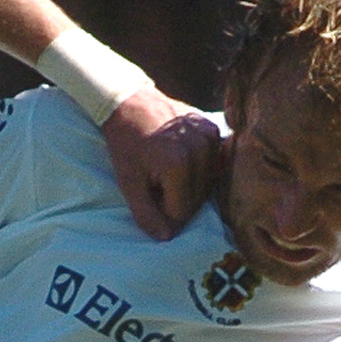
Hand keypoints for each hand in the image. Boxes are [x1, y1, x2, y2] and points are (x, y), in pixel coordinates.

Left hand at [100, 87, 225, 240]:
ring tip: (166, 170)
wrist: (131, 103)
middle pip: (196, 200)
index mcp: (177, 164)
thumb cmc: (126, 145)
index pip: (181, 211)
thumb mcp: (129, 182)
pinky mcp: (214, 130)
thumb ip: (146, 214)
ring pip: (206, 184)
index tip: (150, 195)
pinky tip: (182, 160)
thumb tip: (166, 238)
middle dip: (176, 200)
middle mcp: (200, 150)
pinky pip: (213, 165)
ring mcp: (210, 138)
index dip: (164, 212)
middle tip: (156, 182)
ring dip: (188, 186)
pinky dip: (199, 170)